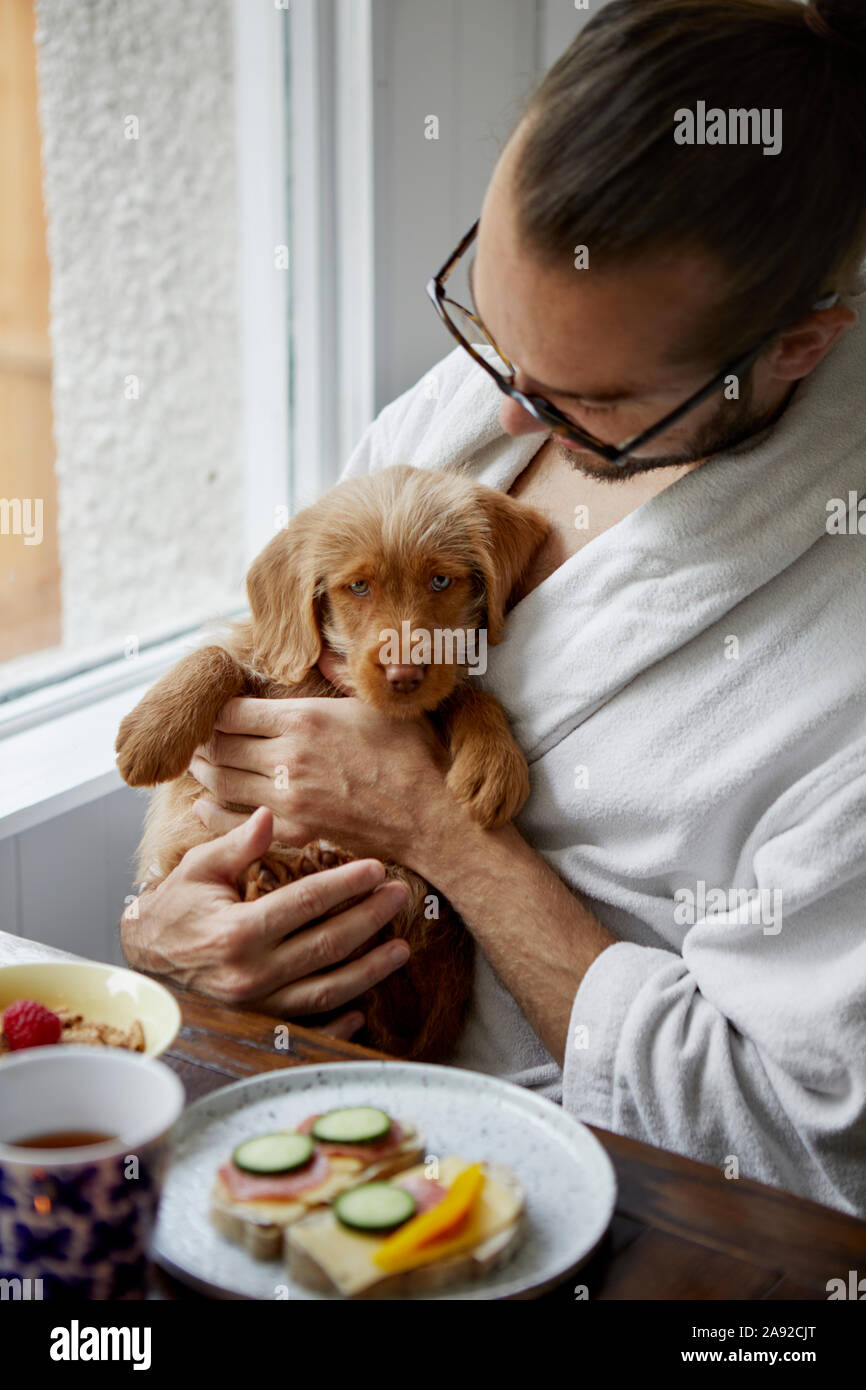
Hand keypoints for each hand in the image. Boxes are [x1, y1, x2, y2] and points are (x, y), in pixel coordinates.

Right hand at [120, 807, 411, 1038]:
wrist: (146, 957)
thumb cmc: (177, 906)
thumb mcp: (201, 868)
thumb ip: (238, 845)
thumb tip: (270, 817)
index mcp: (237, 930)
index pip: (306, 902)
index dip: (345, 884)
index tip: (376, 869)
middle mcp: (249, 973)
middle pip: (326, 945)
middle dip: (370, 919)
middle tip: (400, 897)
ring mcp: (256, 1004)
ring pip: (326, 990)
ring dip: (370, 971)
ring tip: (402, 948)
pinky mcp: (257, 1022)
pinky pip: (307, 1026)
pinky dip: (338, 1022)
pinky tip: (365, 1007)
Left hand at [187, 655, 449, 863]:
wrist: (428, 817)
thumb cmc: (410, 756)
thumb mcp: (378, 705)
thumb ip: (343, 676)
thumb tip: (321, 652)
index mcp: (304, 718)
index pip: (234, 710)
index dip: (217, 710)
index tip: (216, 710)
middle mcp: (287, 756)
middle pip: (221, 745)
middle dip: (204, 740)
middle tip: (198, 738)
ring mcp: (287, 796)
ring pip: (223, 781)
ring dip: (204, 772)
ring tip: (199, 764)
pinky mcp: (294, 830)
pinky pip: (237, 822)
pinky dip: (212, 815)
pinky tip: (203, 805)